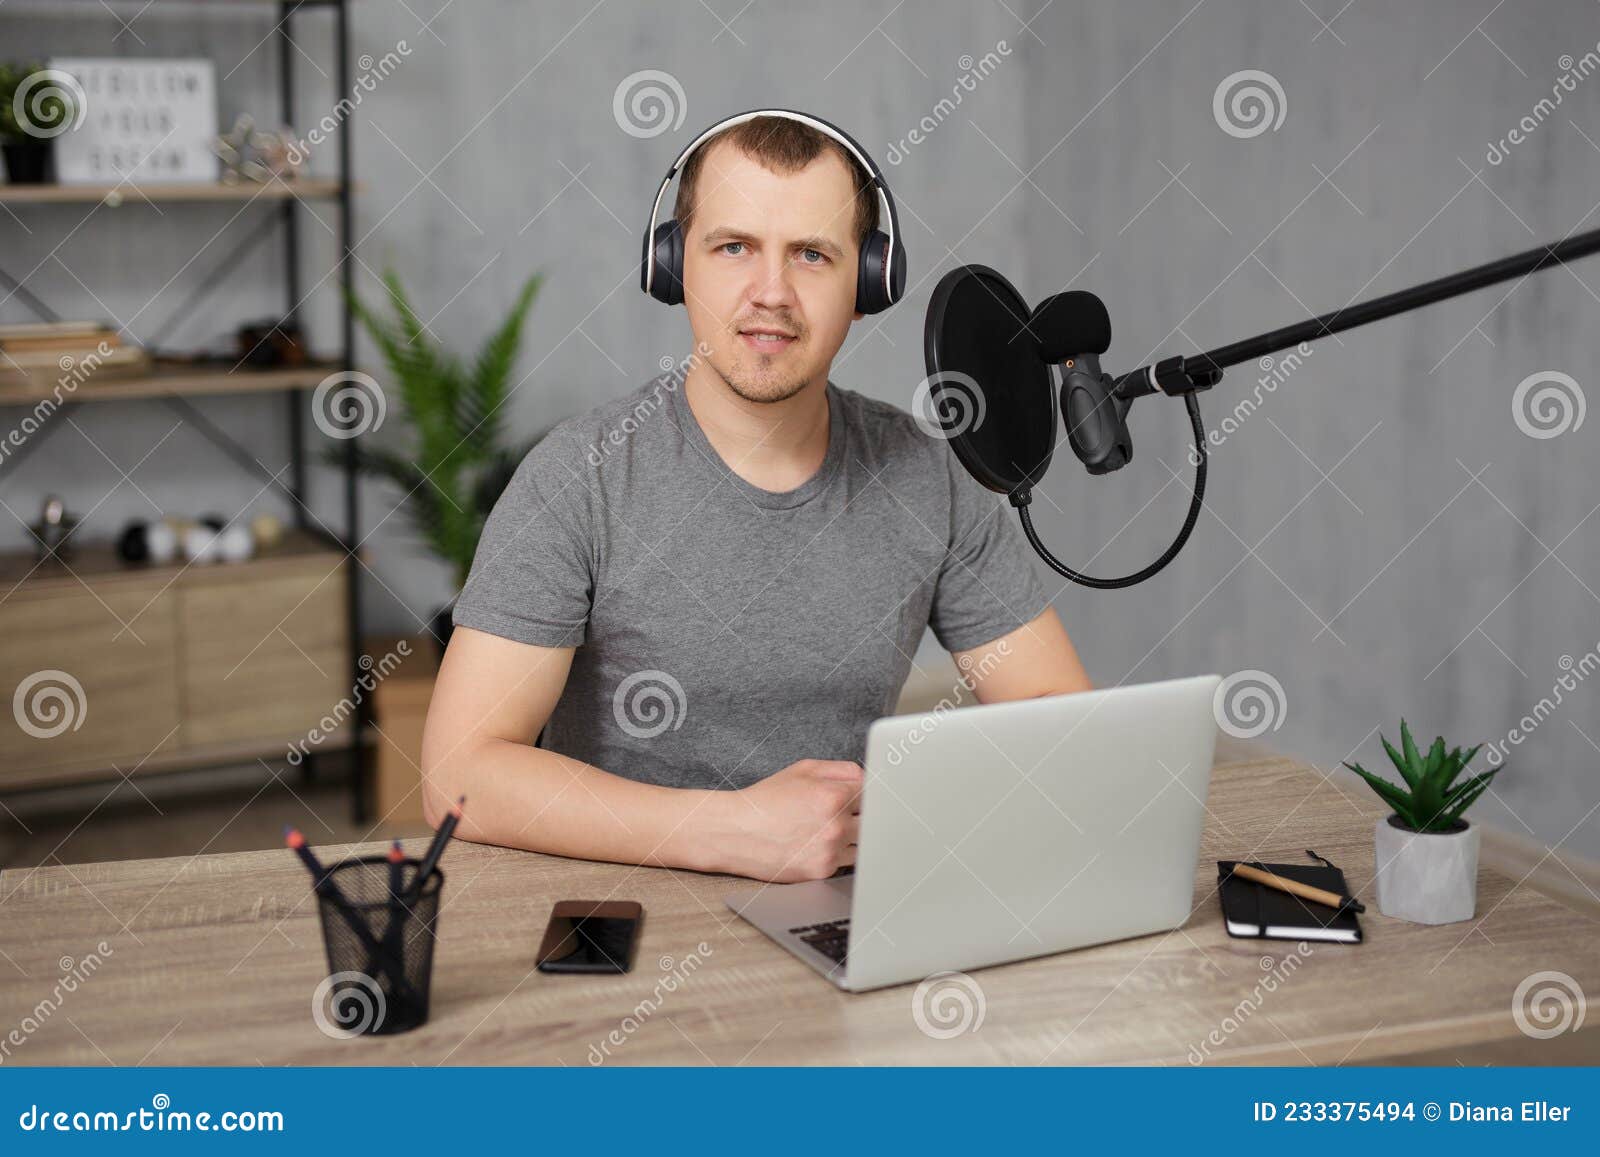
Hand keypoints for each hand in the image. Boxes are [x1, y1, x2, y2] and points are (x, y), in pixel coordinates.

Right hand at [708, 758, 862, 881]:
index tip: (861, 799)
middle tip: (842, 815)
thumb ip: (841, 770)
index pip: (876, 795)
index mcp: (834, 795)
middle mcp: (836, 824)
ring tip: (824, 830)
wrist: (735, 832)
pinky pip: (845, 864)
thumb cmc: (766, 800)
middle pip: (874, 822)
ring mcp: (830, 850)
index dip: (867, 796)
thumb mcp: (803, 770)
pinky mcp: (822, 871)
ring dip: (852, 839)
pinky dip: (837, 855)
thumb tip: (868, 779)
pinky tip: (816, 845)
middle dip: (862, 818)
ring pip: (863, 845)